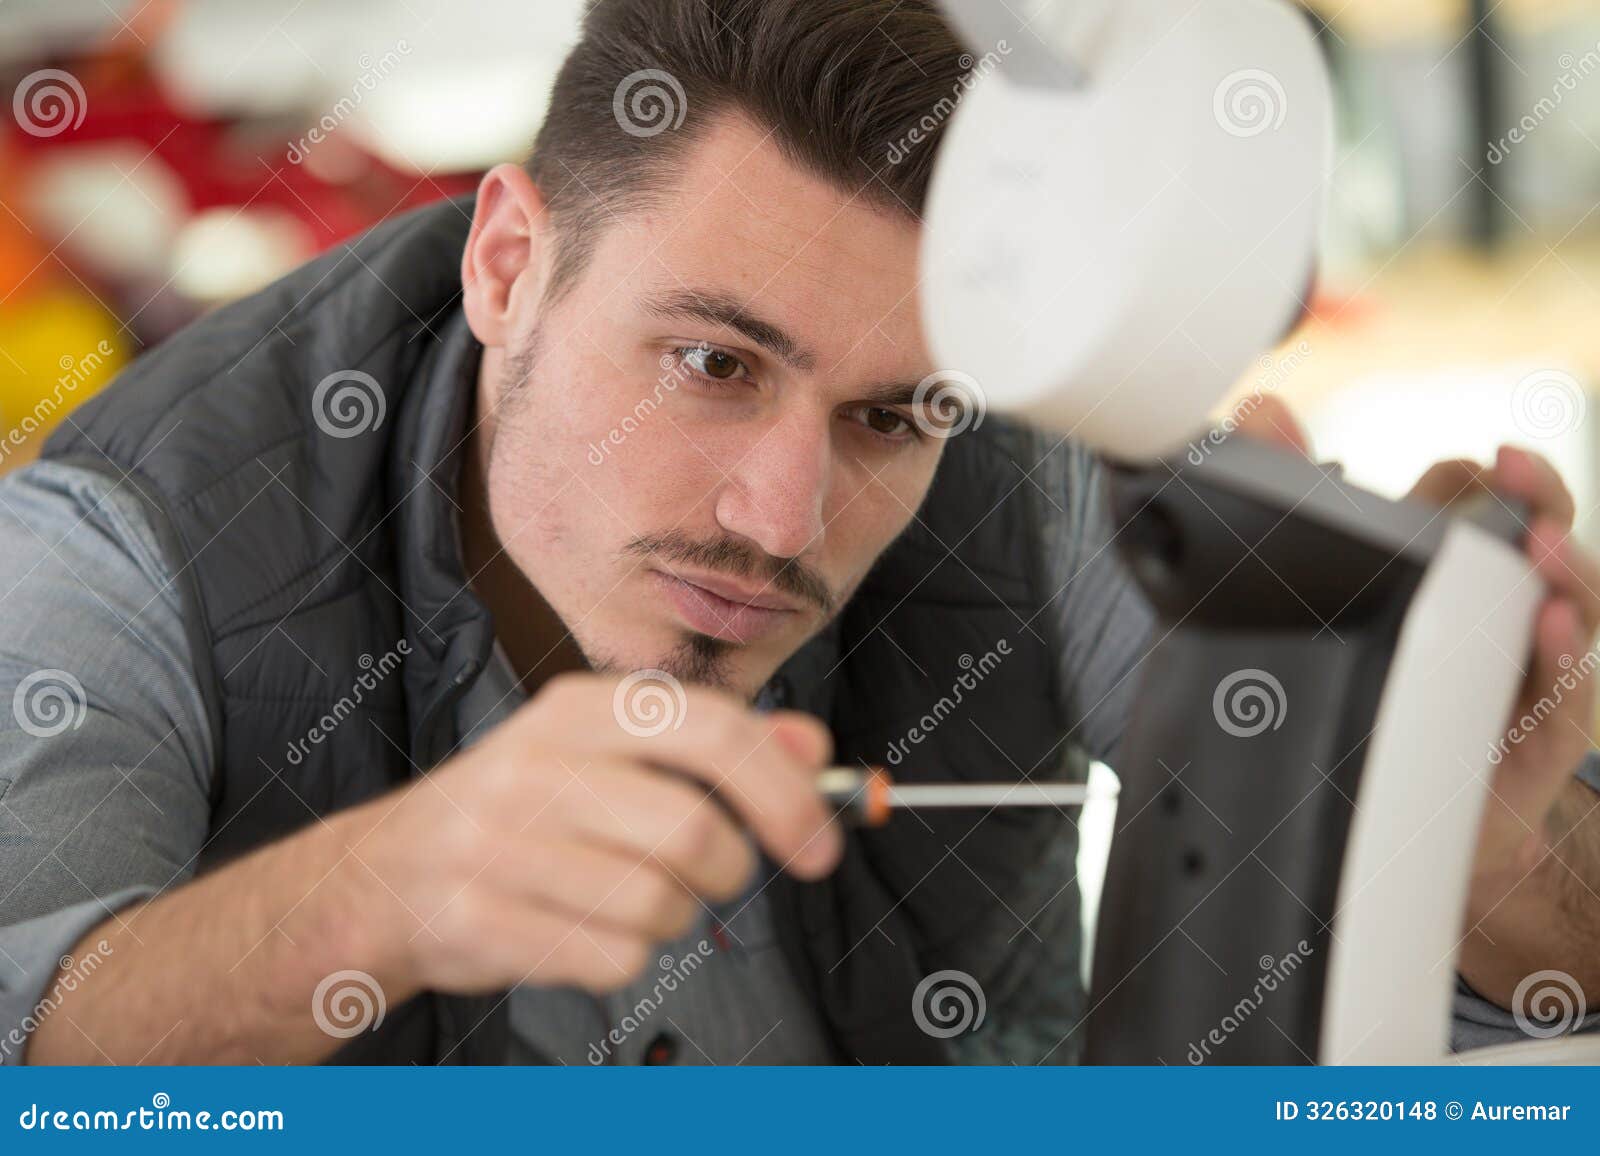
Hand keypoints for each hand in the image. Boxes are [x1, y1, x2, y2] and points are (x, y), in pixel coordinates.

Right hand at [348, 672, 841, 994]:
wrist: (387, 874)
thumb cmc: (524, 812)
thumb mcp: (611, 754)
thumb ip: (717, 745)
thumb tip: (810, 749)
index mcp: (578, 710)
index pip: (713, 730)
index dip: (784, 790)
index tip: (820, 843)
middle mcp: (536, 764)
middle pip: (692, 831)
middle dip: (726, 870)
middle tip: (710, 874)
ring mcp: (499, 842)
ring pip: (657, 905)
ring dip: (670, 918)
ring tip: (625, 898)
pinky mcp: (479, 918)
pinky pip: (612, 960)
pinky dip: (621, 959)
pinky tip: (580, 929)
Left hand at [1232, 401, 1597, 902]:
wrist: (1362, 823)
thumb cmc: (1355, 700)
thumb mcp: (1311, 591)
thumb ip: (1284, 494)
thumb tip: (1261, 411)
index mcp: (1446, 576)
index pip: (1490, 507)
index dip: (1500, 477)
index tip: (1491, 457)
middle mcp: (1492, 617)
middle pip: (1543, 543)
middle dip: (1543, 499)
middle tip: (1517, 469)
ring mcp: (1518, 674)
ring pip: (1569, 611)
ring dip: (1565, 572)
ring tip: (1540, 544)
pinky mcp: (1531, 739)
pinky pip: (1565, 694)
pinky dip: (1562, 657)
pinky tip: (1546, 627)